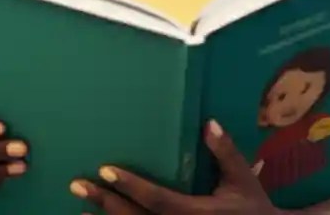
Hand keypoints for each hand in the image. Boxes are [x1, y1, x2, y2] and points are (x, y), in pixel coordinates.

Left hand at [70, 120, 278, 213]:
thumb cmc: (252, 206)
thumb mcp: (242, 178)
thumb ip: (225, 152)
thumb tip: (209, 123)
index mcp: (197, 213)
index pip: (157, 199)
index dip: (130, 186)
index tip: (106, 169)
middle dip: (105, 203)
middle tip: (77, 185)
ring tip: (79, 211)